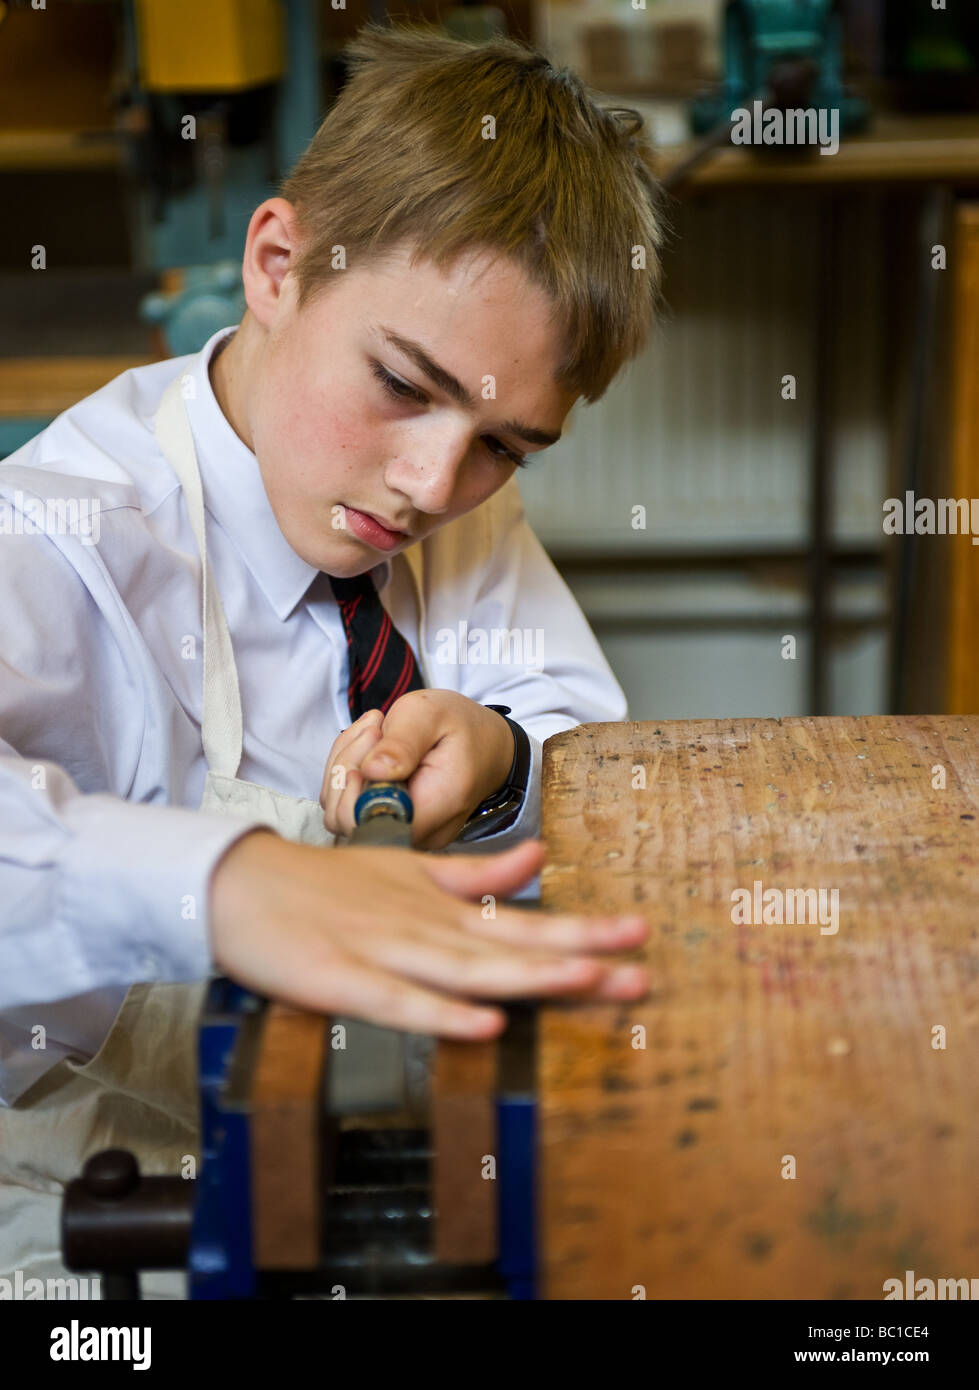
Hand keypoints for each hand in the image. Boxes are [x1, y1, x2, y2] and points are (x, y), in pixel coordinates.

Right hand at [209, 834, 649, 1037]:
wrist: (239, 882)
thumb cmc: (326, 885)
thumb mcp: (409, 872)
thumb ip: (476, 874)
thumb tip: (540, 856)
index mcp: (441, 907)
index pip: (522, 921)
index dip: (580, 929)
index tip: (638, 935)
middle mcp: (422, 927)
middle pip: (507, 947)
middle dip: (575, 959)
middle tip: (639, 973)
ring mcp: (382, 951)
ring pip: (463, 969)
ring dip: (524, 974)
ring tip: (583, 978)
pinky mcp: (338, 980)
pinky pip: (396, 1003)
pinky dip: (440, 1014)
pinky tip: (482, 1025)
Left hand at [320, 691, 516, 849]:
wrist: (485, 744)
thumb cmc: (460, 726)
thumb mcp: (433, 715)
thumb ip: (403, 742)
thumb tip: (372, 771)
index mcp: (436, 808)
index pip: (370, 822)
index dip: (354, 784)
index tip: (374, 737)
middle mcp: (420, 834)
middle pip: (346, 819)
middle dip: (346, 765)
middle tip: (375, 727)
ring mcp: (403, 834)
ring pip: (340, 812)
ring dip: (345, 765)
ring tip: (375, 732)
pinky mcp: (389, 826)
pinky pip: (348, 807)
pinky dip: (348, 772)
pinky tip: (370, 746)